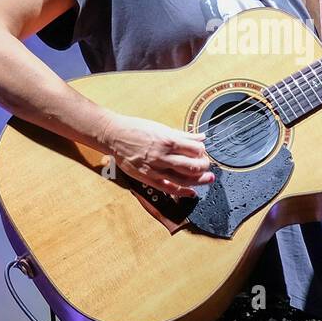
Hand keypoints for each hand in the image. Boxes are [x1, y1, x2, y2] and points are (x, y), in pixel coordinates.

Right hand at [98, 113, 214, 197]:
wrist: (114, 135)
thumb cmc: (136, 129)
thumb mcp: (161, 128)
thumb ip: (183, 135)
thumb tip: (201, 138)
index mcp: (168, 140)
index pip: (196, 150)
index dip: (203, 152)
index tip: (203, 153)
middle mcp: (163, 155)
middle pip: (193, 166)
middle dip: (204, 168)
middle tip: (207, 166)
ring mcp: (156, 168)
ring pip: (184, 179)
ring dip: (199, 181)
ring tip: (206, 179)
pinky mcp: (148, 178)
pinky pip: (169, 188)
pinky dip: (183, 192)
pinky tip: (192, 192)